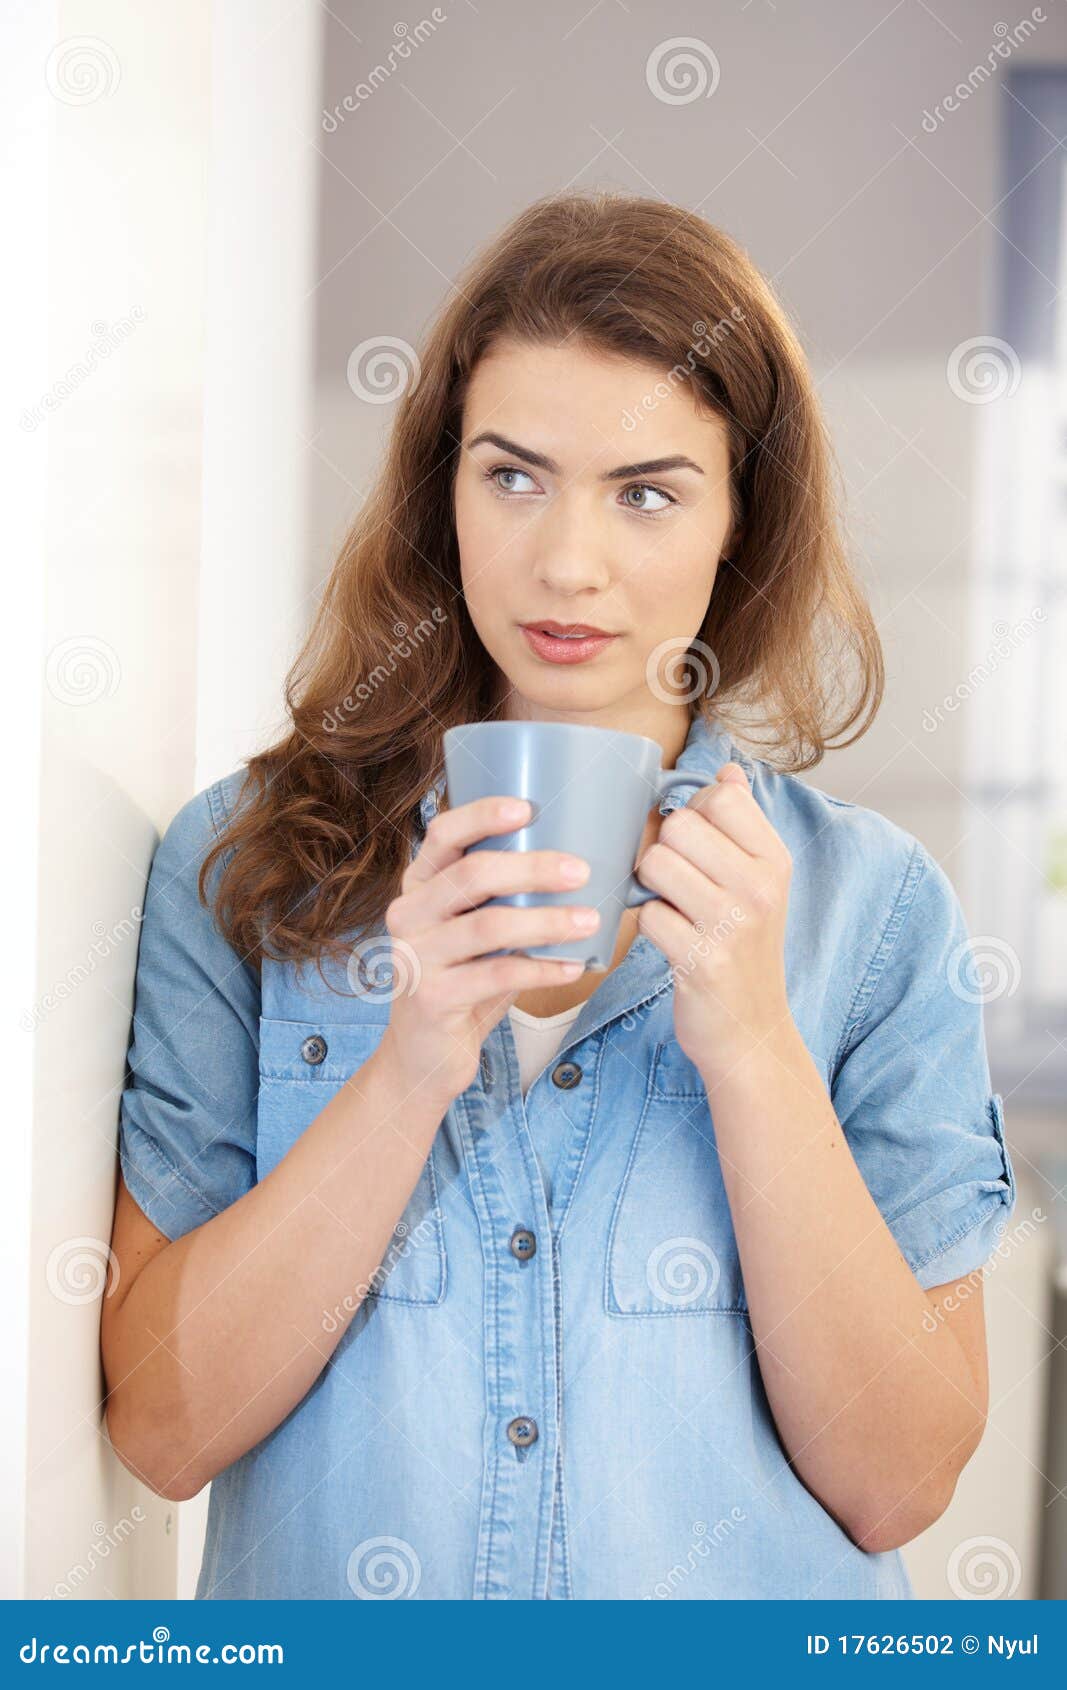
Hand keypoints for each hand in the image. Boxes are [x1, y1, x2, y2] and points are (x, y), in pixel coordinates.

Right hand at [379, 797, 600, 1103]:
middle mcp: (408, 914)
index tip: (528, 808)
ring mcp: (415, 957)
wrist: (424, 1056)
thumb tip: (580, 862)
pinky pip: (495, 976)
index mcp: (419, 886)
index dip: (482, 815)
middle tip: (581, 871)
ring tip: (589, 920)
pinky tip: (575, 966)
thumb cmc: (463, 981)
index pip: (443, 835)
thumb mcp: (475, 931)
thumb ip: (504, 898)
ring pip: (488, 926)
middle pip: (472, 876)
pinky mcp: (431, 999)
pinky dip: (541, 970)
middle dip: (532, 869)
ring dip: (546, 921)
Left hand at [632, 761, 793, 1078]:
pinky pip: (647, 914)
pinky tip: (669, 940)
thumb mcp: (761, 885)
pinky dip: (649, 926)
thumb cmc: (746, 950)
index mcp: (775, 861)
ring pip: (656, 865)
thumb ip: (742, 825)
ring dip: (651, 888)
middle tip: (676, 881)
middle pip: (678, 826)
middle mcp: (760, 887)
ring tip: (671, 908)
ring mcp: (733, 925)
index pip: (720, 797)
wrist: (752, 1032)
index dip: (692, 814)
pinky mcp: (701, 960)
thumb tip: (728, 771)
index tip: (696, 845)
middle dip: (663, 850)